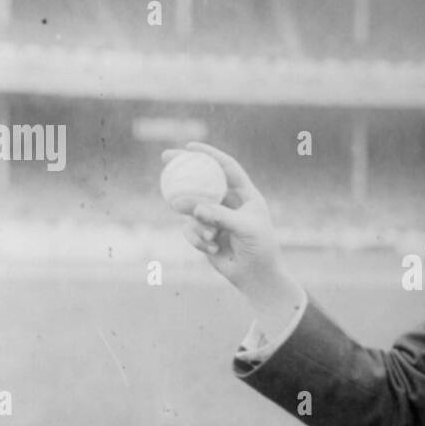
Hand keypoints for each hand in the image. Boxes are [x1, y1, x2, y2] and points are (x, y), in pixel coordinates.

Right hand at [163, 143, 298, 313]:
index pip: (227, 167)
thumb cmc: (260, 250)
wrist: (256, 278)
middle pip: (202, 180)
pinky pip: (190, 230)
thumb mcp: (245, 229)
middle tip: (164, 159)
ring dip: (198, 224)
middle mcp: (229, 203)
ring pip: (192, 209)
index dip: (209, 154)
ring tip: (211, 237)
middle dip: (183, 169)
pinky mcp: (206, 234)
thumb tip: (194, 206)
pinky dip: (197, 239)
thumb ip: (220, 216)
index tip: (190, 147)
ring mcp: (216, 218)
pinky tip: (211, 249)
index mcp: (245, 195)